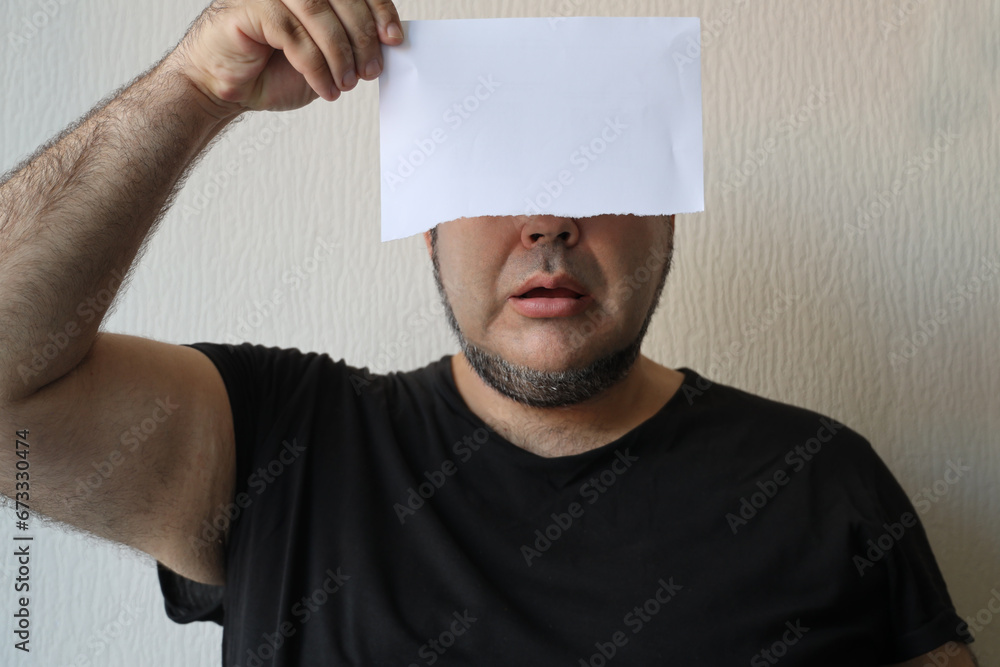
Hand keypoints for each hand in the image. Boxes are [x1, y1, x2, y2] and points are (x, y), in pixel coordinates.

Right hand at [166, 0, 402, 117]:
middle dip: (362, 36)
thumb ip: (351, 41)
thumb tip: (388, 40)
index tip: (394, 38)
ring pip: (318, 11)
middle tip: (370, 70)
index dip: (379, 8)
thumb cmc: (273, 69)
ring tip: (346, 83)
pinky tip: (325, 88)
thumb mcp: (325, 55)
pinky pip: (292, 34)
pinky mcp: (247, 8)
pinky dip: (315, 66)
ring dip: (339, 52)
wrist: (226, 87)